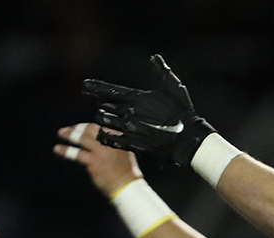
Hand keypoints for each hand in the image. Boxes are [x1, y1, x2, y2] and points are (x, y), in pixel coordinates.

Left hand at [54, 123, 143, 197]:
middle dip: (78, 127)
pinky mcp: (94, 161)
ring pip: (82, 138)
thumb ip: (112, 143)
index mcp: (118, 138)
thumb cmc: (126, 172)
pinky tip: (58, 149)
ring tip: (61, 133)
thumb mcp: (123, 152)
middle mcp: (110, 141)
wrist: (127, 186)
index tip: (81, 127)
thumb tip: (98, 138)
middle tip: (69, 129)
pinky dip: (65, 150)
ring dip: (70, 134)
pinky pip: (76, 153)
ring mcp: (101, 151)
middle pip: (91, 129)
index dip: (88, 126)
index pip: (101, 127)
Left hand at [83, 55, 216, 166]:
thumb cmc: (182, 111)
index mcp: (135, 98)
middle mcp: (129, 112)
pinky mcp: (132, 143)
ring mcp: (129, 129)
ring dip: (103, 120)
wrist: (188, 138)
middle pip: (104, 107)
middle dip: (103, 106)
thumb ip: (161, 71)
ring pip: (104, 122)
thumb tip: (155, 58)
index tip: (85, 86)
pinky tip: (104, 135)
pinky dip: (105, 136)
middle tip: (103, 107)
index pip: (108, 90)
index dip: (94, 88)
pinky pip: (110, 139)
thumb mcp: (172, 87)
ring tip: (105, 120)